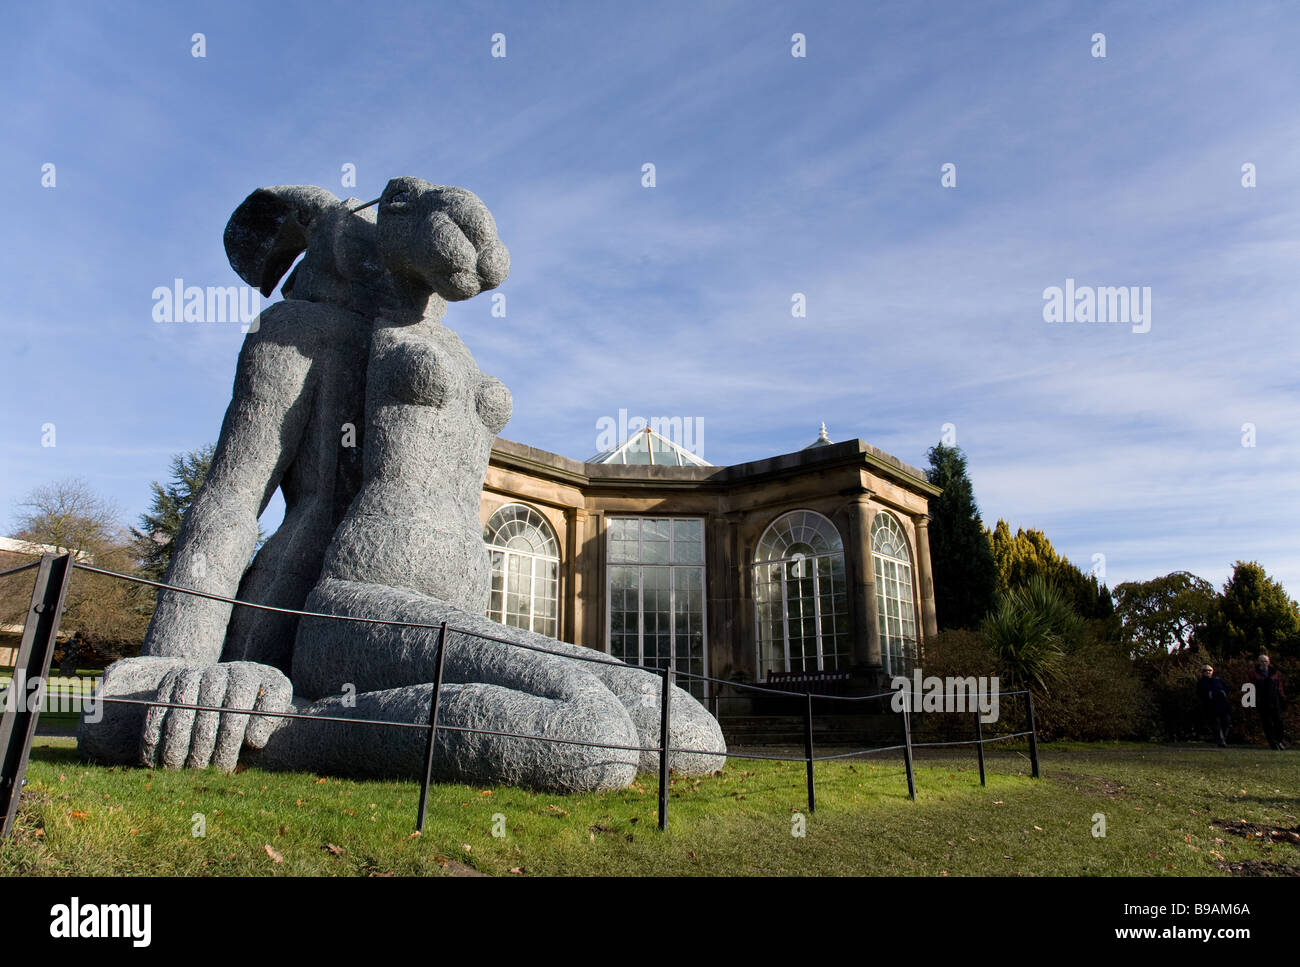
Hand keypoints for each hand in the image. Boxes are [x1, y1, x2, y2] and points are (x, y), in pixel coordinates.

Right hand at [140, 662, 292, 770]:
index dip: (228, 743)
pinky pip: (157, 711)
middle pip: (205, 715)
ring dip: (175, 746)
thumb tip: (254, 739)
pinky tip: (151, 759)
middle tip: (199, 772)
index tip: (225, 767)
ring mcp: (192, 674)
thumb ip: (270, 716)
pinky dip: (152, 737)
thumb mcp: (275, 700)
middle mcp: (218, 672)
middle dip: (202, 749)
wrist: (234, 680)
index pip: (235, 712)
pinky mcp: (171, 681)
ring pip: (179, 714)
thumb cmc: (258, 699)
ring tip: (175, 770)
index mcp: (247, 676)